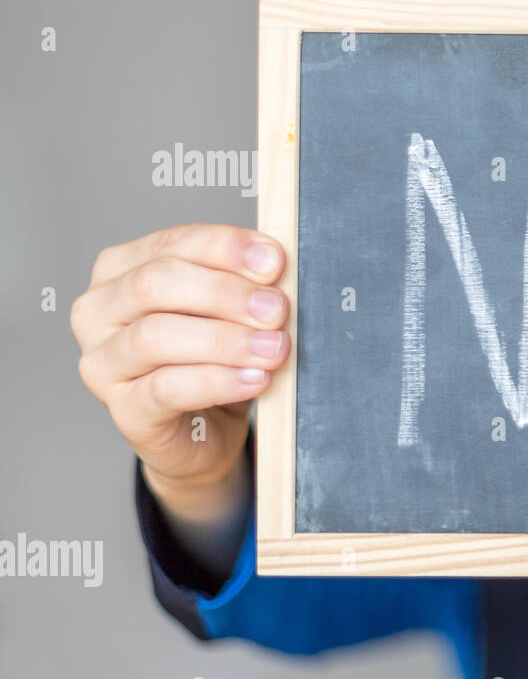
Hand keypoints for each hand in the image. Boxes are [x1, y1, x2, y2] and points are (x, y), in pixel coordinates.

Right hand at [72, 224, 289, 523]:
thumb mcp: (230, 313)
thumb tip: (274, 264)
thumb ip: (244, 285)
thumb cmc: (216, 361)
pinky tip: (256, 379)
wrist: (206, 434)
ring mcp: (103, 363)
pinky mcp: (124, 409)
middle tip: (276, 309)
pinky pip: (166, 389)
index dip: (225, 248)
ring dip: (225, 340)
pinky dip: (218, 381)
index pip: (172, 244)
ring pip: (155, 337)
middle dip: (225, 293)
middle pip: (155, 283)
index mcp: (121, 270)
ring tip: (274, 348)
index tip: (273, 261)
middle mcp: (99, 312)